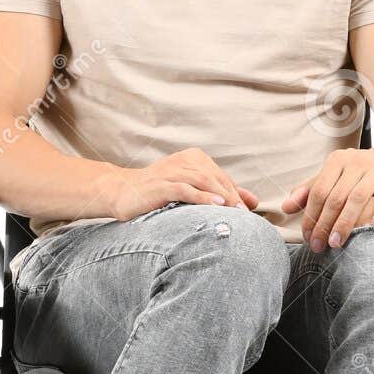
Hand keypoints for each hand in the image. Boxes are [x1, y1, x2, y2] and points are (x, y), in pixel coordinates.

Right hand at [106, 147, 258, 222]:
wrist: (121, 192)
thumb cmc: (158, 192)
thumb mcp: (191, 189)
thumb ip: (221, 193)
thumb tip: (252, 202)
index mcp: (193, 158)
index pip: (220, 176)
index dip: (236, 193)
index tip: (249, 211)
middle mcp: (183, 161)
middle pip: (215, 177)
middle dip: (232, 196)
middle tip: (246, 215)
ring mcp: (170, 171)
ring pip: (203, 181)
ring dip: (221, 196)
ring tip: (235, 211)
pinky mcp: (160, 185)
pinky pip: (184, 189)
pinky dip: (202, 197)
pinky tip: (215, 205)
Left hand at [283, 142, 373, 250]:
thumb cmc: (358, 173)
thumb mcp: (333, 176)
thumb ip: (309, 190)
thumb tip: (286, 207)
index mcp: (337, 161)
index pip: (319, 191)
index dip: (311, 215)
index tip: (307, 236)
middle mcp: (356, 162)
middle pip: (336, 197)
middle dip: (325, 224)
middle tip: (319, 245)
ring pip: (358, 198)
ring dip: (345, 222)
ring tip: (336, 243)